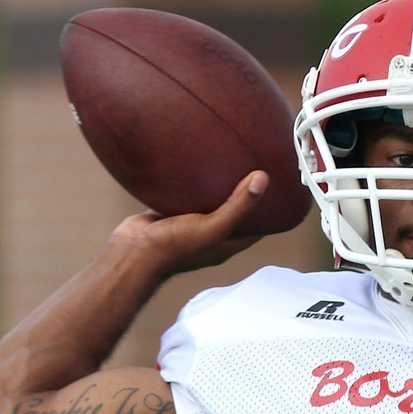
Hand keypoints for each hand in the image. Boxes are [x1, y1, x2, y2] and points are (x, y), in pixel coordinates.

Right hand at [110, 170, 269, 274]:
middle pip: (236, 211)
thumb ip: (238, 205)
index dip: (271, 211)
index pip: (259, 227)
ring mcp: (191, 224)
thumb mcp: (213, 226)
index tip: (281, 189)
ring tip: (229, 160)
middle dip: (246, 193)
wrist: (131, 253)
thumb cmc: (172, 248)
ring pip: (210, 202)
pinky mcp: (171, 213)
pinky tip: (194, 163)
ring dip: (218, 186)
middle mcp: (211, 234)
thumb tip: (262, 179)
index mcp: (227, 243)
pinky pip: (185, 195)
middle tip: (256, 167)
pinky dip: (191, 183)